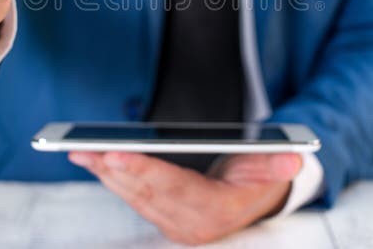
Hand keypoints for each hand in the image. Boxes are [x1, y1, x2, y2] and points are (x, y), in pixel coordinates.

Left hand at [69, 151, 301, 245]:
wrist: (259, 201)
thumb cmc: (261, 178)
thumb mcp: (274, 167)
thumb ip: (279, 163)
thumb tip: (292, 158)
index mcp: (217, 210)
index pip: (174, 188)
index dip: (144, 170)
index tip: (115, 154)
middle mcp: (192, 223)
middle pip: (145, 194)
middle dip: (113, 170)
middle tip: (85, 148)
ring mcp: (176, 224)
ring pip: (133, 198)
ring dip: (105, 175)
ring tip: (80, 151)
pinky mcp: (164, 218)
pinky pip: (133, 199)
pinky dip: (112, 180)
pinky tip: (94, 162)